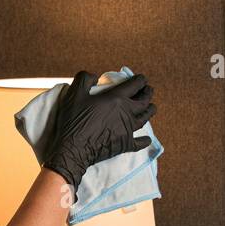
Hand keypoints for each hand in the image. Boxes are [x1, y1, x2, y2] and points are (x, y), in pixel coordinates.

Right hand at [42, 70, 156, 195]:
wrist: (73, 149)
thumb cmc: (73, 121)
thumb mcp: (74, 93)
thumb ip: (85, 78)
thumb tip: (95, 76)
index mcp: (116, 98)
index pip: (134, 85)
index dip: (140, 80)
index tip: (141, 79)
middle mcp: (126, 112)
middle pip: (144, 101)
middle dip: (148, 93)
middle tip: (149, 90)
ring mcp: (128, 129)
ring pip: (145, 118)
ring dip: (150, 111)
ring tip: (152, 107)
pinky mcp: (125, 144)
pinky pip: (140, 142)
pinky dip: (145, 140)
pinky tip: (147, 139)